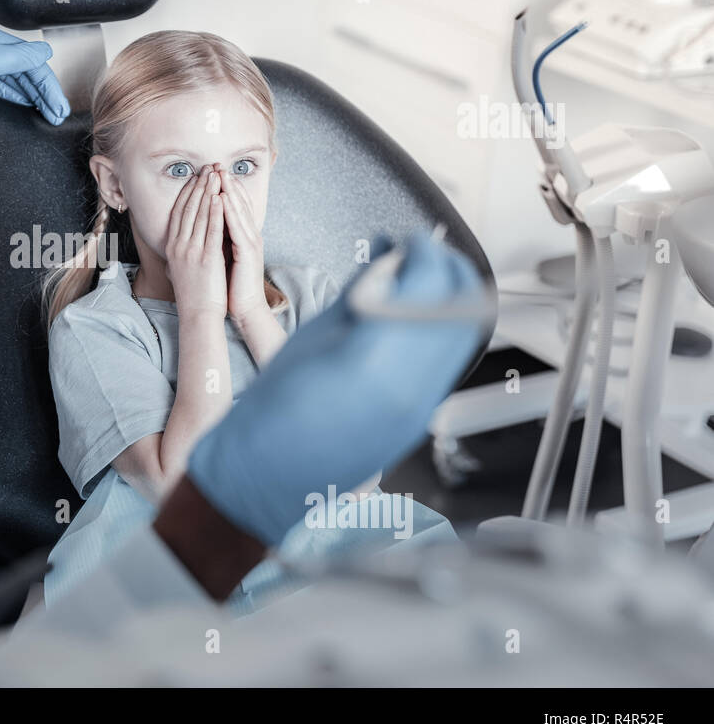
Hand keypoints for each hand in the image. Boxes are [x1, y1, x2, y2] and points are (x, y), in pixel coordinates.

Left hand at [0, 20, 69, 126]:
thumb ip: (15, 59)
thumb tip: (45, 51)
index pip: (29, 58)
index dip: (47, 84)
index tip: (59, 108)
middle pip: (21, 67)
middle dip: (42, 90)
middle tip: (57, 114)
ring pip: (8, 76)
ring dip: (29, 94)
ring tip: (45, 112)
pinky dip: (10, 92)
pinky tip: (20, 102)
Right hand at [164, 168, 227, 318]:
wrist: (198, 314)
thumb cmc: (193, 294)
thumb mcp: (180, 268)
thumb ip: (180, 252)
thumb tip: (179, 242)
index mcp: (173, 247)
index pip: (179, 213)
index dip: (187, 193)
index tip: (195, 177)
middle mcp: (179, 246)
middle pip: (188, 209)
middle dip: (198, 186)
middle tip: (208, 168)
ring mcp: (191, 251)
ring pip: (200, 215)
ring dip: (208, 192)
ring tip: (216, 175)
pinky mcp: (206, 258)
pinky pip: (211, 230)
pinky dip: (215, 212)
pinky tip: (220, 197)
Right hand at [185, 231, 485, 546]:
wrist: (261, 483)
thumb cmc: (269, 415)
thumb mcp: (311, 338)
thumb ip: (359, 294)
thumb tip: (389, 260)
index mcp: (377, 360)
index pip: (432, 285)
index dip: (423, 251)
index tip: (403, 240)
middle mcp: (411, 389)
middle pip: (463, 309)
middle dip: (447, 270)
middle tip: (417, 254)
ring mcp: (419, 410)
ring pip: (461, 336)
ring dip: (447, 300)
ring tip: (411, 284)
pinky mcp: (416, 423)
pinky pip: (443, 365)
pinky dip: (435, 333)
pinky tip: (404, 324)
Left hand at [218, 166, 268, 323]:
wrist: (244, 308)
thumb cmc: (230, 286)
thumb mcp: (220, 257)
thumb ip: (215, 241)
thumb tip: (200, 230)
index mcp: (242, 236)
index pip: (233, 206)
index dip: (223, 189)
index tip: (210, 173)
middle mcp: (249, 235)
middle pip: (238, 203)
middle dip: (227, 184)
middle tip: (216, 165)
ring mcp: (251, 242)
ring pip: (240, 211)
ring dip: (230, 191)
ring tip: (221, 174)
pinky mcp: (249, 252)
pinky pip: (239, 227)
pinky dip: (232, 212)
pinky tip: (224, 200)